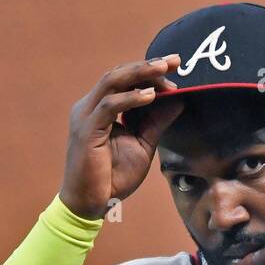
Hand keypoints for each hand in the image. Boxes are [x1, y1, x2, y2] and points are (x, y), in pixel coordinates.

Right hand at [58, 54, 185, 219]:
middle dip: (147, 65)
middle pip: (118, 74)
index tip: (176, 68)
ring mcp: (85, 116)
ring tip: (164, 70)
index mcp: (100, 108)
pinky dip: (130, 98)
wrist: (91, 204)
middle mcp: (90, 107)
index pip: (125, 80)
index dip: (149, 72)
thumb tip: (178, 100)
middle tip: (174, 60)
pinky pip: (109, 105)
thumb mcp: (143, 144)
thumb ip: (156, 121)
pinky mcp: (86, 130)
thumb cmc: (113, 177)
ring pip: (112, 82)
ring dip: (140, 74)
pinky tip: (151, 95)